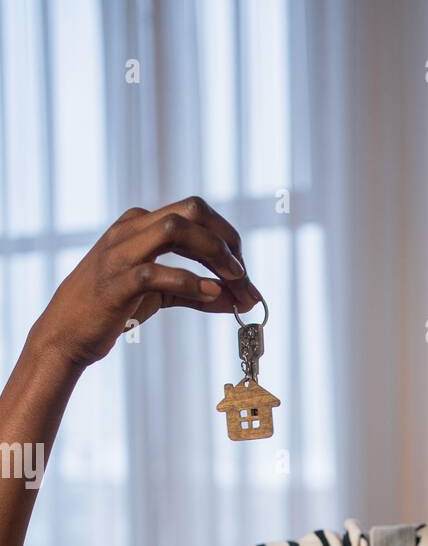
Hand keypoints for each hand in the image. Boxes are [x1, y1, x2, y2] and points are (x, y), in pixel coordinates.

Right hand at [30, 195, 262, 367]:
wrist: (66, 334)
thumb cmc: (112, 310)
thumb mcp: (158, 295)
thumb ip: (195, 292)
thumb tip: (237, 299)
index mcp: (140, 224)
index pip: (195, 211)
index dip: (226, 237)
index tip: (243, 270)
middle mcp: (131, 229)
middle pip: (191, 211)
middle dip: (226, 240)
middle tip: (244, 275)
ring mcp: (121, 253)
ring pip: (175, 228)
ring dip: (213, 254)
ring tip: (234, 282)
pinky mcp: (116, 281)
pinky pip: (158, 272)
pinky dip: (190, 282)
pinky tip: (211, 295)